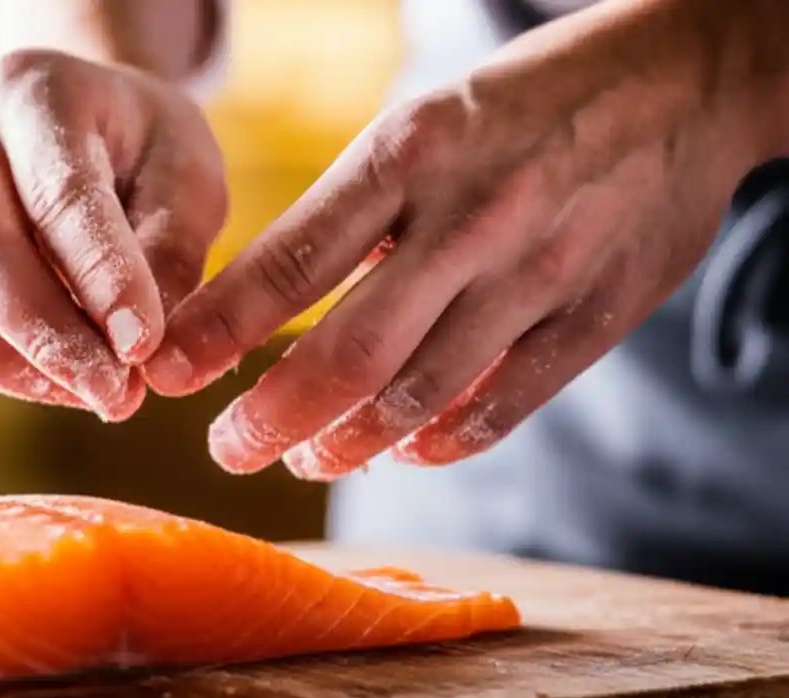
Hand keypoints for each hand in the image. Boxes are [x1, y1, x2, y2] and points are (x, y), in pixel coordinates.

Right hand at [0, 50, 226, 420]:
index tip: (143, 346)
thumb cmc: (145, 148)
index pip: (61, 195)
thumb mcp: (189, 174)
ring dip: (21, 367)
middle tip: (120, 396)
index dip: (101, 278)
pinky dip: (0, 370)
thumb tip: (147, 352)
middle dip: (50, 339)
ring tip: (100, 395)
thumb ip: (171, 251)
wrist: (86, 125)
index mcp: (38, 92)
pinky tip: (63, 382)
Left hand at [143, 0, 774, 472]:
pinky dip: (443, 441)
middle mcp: (470, 219)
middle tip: (228, 452)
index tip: (168, 371)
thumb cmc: (520, 106)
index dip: (219, 331)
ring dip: (349, 444)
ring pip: (421, 394)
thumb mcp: (422, 124)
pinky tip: (403, 452)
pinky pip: (505, 406)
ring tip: (306, 462)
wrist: (682, 81)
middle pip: (349, 351)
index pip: (291, 262)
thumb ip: (355, 216)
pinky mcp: (596, 318)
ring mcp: (538, 274)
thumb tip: (268, 311)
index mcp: (408, 153)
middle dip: (273, 418)